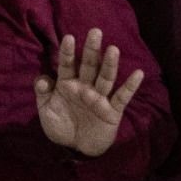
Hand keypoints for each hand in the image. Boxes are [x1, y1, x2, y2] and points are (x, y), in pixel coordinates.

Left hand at [35, 28, 144, 156]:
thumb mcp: (45, 110)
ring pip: (105, 78)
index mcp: (66, 84)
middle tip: (95, 31)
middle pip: (89, 65)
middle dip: (91, 49)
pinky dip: (130, 86)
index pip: (67, 64)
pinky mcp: (112, 111)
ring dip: (109, 64)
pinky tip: (137, 73)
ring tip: (112, 48)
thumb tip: (42, 79)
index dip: (68, 52)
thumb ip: (42, 93)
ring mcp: (99, 97)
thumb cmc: (59, 126)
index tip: (68, 37)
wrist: (73, 149)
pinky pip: (121, 97)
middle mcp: (84, 87)